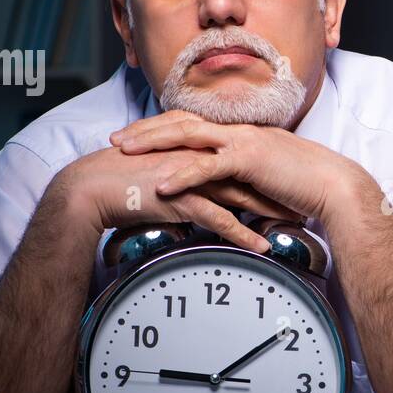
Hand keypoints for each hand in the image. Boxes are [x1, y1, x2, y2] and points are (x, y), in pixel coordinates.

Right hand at [54, 144, 302, 253]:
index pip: (235, 157)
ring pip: (240, 193)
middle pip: (246, 171)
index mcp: (192, 147)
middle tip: (302, 195)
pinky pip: (219, 218)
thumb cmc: (120, 181)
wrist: (90, 187)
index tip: (285, 177)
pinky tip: (261, 245)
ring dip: (269, 208)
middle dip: (275, 184)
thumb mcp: (160, 173)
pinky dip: (243, 233)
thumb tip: (200, 195)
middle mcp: (195, 156)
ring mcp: (190, 176)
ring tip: (294, 221)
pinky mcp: (181, 198)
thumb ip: (183, 179)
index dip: (262, 167)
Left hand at [109, 110, 372, 227]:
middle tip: (115, 138)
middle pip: (182, 121)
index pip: (193, 123)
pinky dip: (183, 174)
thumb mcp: (266, 180)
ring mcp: (243, 141)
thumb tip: (225, 194)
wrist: (334, 187)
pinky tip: (163, 185)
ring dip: (153, 142)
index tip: (135, 135)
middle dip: (145, 129)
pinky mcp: (250, 159)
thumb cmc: (305, 188)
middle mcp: (238, 131)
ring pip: (188, 134)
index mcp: (241, 134)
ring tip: (125, 152)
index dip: (161, 127)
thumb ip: (242, 180)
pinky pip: (208, 165)